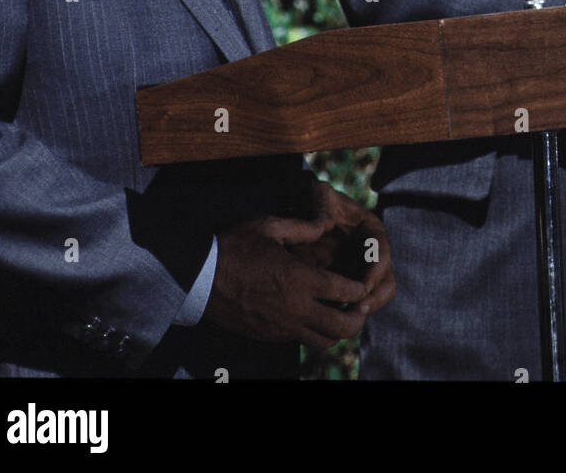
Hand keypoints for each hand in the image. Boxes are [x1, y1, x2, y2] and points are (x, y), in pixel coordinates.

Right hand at [204, 214, 372, 351]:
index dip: (361, 289)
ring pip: (325, 342)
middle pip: (343, 327)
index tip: (364, 283)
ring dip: (338, 330)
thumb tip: (327, 223)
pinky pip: (302, 341)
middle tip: (361, 305)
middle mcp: (297, 308)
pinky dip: (314, 333)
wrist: (201, 279)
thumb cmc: (235, 247)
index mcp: (301, 279)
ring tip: (339, 314)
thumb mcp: (270, 226)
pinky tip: (312, 316)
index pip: (346, 292)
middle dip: (359, 317)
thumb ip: (303, 226)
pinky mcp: (271, 336)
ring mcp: (284, 327)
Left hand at [300, 180, 395, 315]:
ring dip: (367, 308)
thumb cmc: (312, 202)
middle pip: (386, 279)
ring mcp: (362, 271)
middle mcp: (371, 252)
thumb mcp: (318, 194)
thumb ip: (322, 201)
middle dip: (376, 296)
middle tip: (358, 309)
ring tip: (349, 318)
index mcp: (370, 230)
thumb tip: (326, 223)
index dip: (376, 270)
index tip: (364, 286)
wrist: (299, 216)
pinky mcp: (349, 285)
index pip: (381, 251)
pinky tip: (336, 318)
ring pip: (376, 296)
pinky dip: (351, 312)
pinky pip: (357, 303)